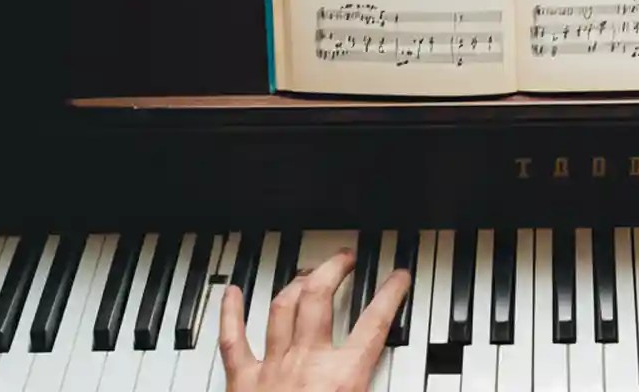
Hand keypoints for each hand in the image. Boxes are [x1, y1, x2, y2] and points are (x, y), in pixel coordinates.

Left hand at [219, 248, 410, 391]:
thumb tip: (408, 389)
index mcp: (344, 378)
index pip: (375, 322)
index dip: (390, 293)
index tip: (398, 277)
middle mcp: (307, 363)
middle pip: (320, 297)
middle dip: (334, 269)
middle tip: (345, 259)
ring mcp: (272, 368)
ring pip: (282, 307)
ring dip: (297, 282)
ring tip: (308, 271)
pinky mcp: (242, 382)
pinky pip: (233, 339)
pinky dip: (230, 313)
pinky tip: (231, 294)